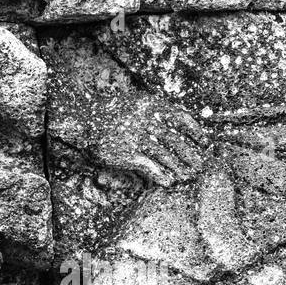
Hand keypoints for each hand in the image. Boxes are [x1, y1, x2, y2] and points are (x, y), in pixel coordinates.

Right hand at [88, 93, 209, 186]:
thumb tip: (178, 125)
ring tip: (187, 176)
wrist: (81, 118)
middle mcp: (144, 120)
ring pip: (164, 155)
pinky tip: (168, 181)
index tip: (204, 142)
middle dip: (190, 154)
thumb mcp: (133, 103)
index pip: (180, 117)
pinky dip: (160, 175)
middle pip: (175, 139)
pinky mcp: (125, 153)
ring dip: (178, 167)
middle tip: (200, 164)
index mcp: (149, 104)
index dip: (194, 131)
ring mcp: (134, 137)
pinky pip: (149, 166)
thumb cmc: (110, 111)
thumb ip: (154, 111)